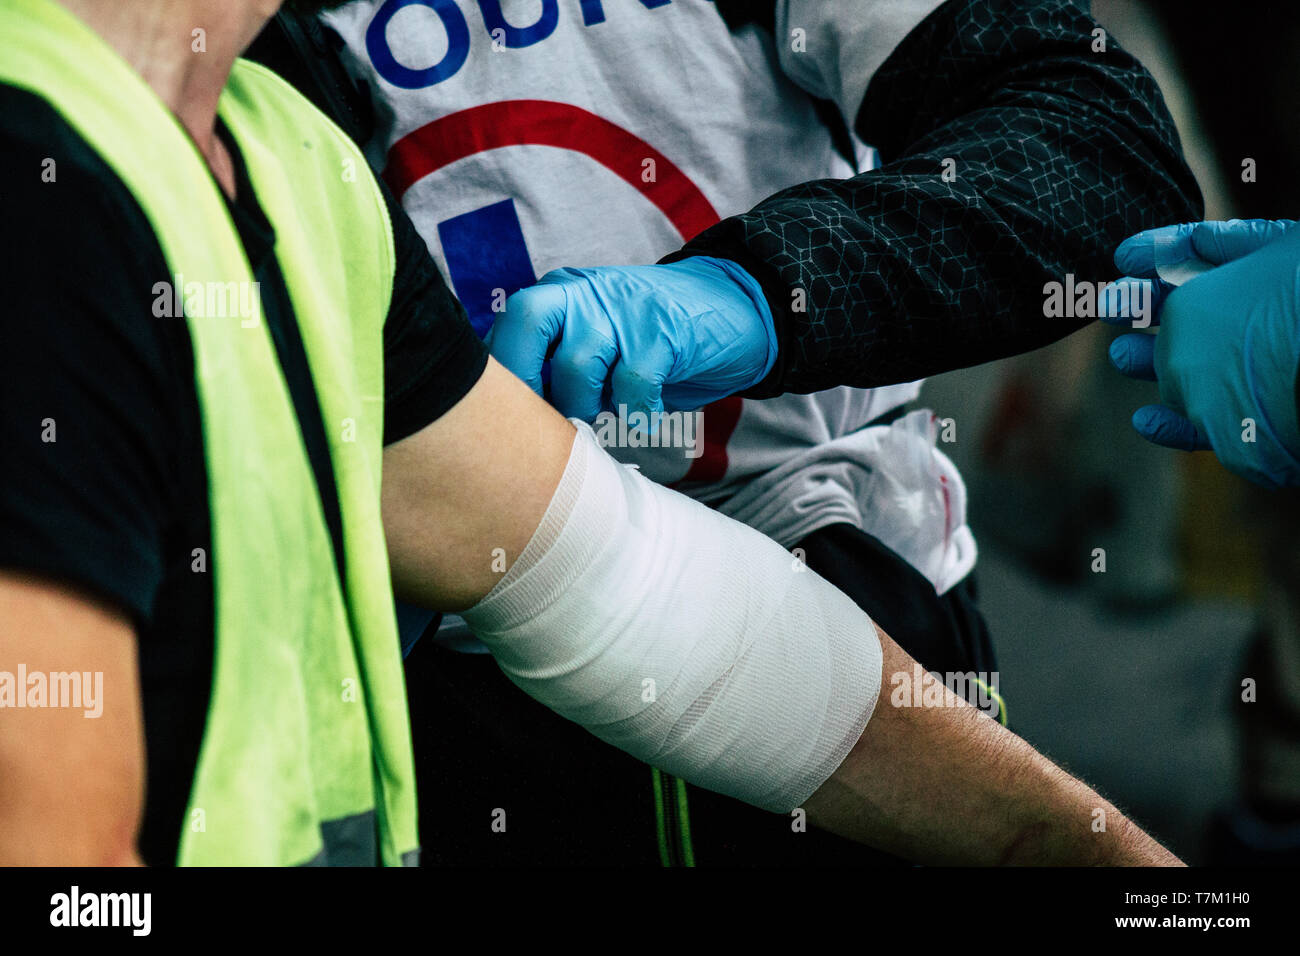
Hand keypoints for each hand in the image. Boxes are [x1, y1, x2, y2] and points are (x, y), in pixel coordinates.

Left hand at [488, 256, 777, 421]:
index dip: (504, 379)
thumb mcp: (595, 343)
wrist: (733, 305)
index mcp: (559, 296)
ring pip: (577, 364)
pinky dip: (637, 412)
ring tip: (606, 417)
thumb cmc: (650, 343)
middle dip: (528, 381)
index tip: (518, 419)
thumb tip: (510, 419)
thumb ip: (554, 365)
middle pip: (526, 323)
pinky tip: (647, 416)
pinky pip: (633, 382)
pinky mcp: (662, 330)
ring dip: (587, 406)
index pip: (507, 329)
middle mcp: (583, 293)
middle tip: (549, 420)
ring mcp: (623, 308)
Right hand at [1099, 219, 1299, 488]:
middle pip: (1192, 310)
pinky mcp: (1254, 430)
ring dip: (1150, 362)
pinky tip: (1146, 420)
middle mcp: (1260, 323)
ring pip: (1193, 369)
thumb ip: (1197, 273)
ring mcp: (1256, 377)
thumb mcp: (1246, 274)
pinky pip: (1207, 428)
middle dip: (1143, 306)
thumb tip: (1165, 288)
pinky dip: (1172, 426)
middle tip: (1109, 306)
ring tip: (1121, 355)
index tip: (1125, 257)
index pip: (1209, 253)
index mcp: (1268, 271)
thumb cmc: (1296, 315)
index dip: (1163, 251)